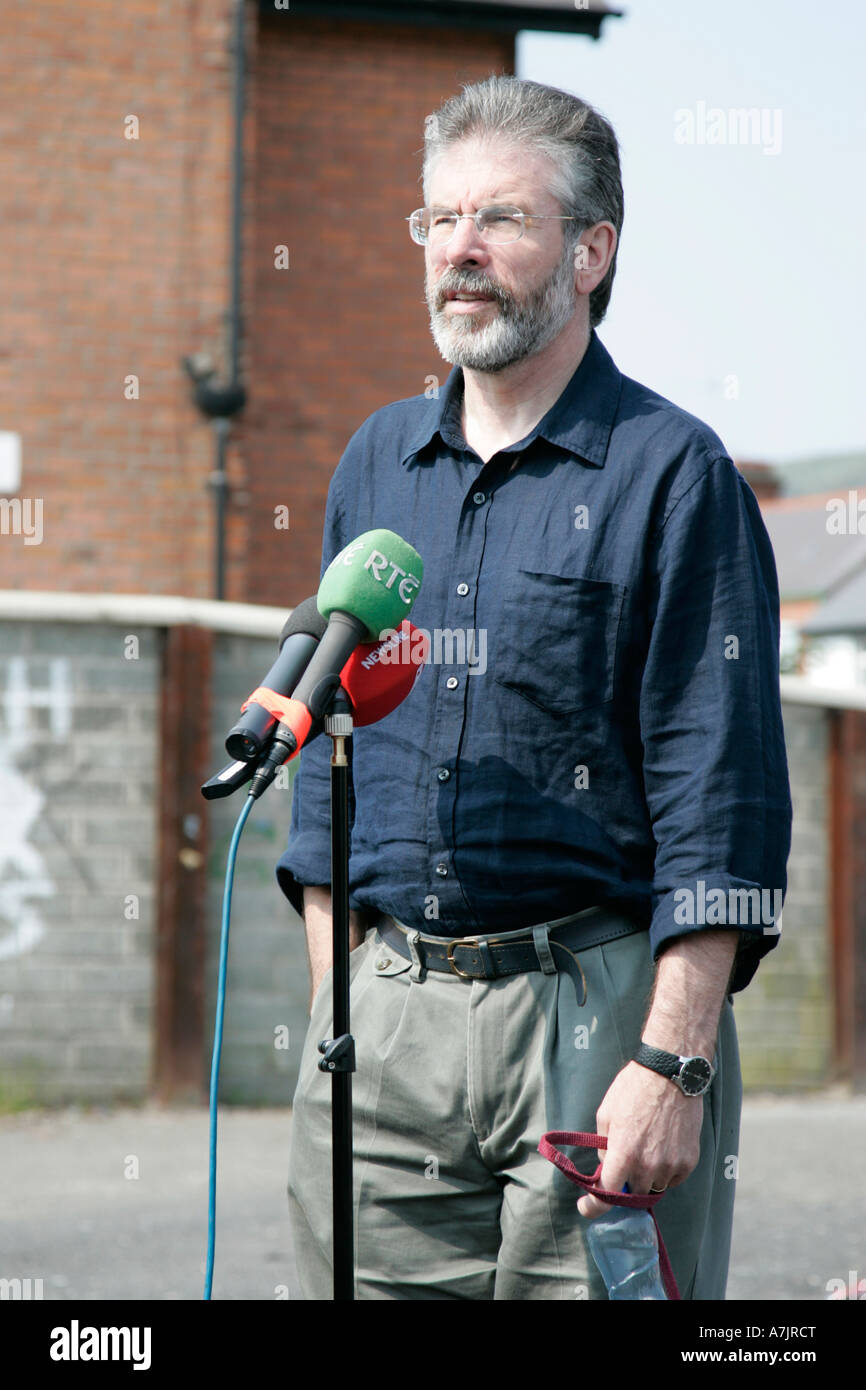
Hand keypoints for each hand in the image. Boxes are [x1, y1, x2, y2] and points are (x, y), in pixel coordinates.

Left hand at [576, 1061, 702, 1217]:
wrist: (671, 1075)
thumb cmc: (633, 1090)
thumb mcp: (606, 1115)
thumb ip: (604, 1147)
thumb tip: (607, 1168)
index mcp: (624, 1154)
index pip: (607, 1195)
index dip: (594, 1207)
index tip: (587, 1206)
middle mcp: (648, 1165)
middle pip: (633, 1194)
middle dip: (625, 1184)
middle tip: (624, 1164)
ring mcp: (671, 1165)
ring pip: (654, 1187)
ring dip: (646, 1177)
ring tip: (646, 1147)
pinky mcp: (689, 1162)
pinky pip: (673, 1179)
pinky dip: (665, 1171)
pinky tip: (662, 1147)